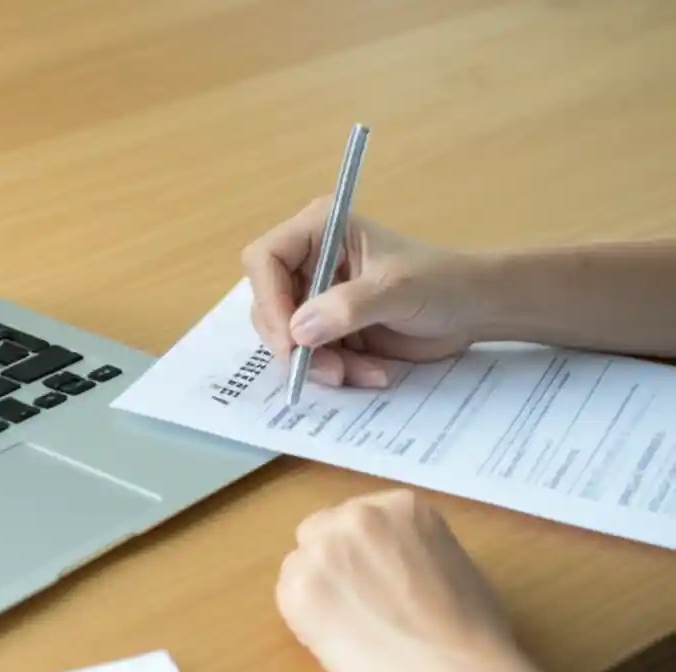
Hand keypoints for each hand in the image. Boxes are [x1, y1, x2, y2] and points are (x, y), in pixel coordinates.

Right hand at [242, 198, 478, 386]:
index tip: (290, 340)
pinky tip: (372, 372)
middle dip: (295, 343)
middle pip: (267, 304)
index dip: (269, 300)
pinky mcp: (327, 328)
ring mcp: (315, 296)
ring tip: (360, 372)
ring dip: (319, 363)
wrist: (475, 311)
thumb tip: (299, 332)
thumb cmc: (442, 283)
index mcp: (319, 230)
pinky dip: (336, 370)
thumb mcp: (397, 290)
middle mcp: (308, 260)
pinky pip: (310, 356)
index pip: (264, 259)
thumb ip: (348, 307)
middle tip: (328, 368)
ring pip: (286, 337)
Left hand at [276, 490, 575, 671]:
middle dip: (334, 562)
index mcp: (401, 506)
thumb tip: (387, 561)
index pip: (359, 518)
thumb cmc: (474, 634)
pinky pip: (289, 594)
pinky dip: (305, 617)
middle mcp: (358, 515)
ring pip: (301, 562)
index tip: (374, 577)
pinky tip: (340, 639)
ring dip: (318, 589)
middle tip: (356, 600)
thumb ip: (410, 548)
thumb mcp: (450, 562)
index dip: (363, 552)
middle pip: (322, 530)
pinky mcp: (300, 586)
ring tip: (353, 626)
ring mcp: (325, 548)